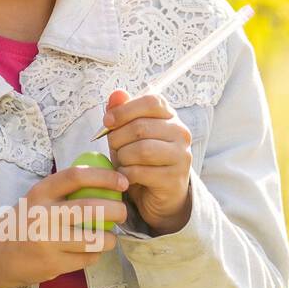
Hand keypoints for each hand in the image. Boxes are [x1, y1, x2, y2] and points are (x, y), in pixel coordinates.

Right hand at [0, 163, 127, 287]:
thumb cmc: (26, 221)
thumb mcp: (36, 198)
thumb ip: (63, 190)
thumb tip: (105, 178)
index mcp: (40, 192)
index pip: (76, 176)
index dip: (104, 177)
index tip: (122, 181)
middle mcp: (43, 214)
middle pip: (92, 208)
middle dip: (117, 210)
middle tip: (122, 212)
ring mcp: (48, 241)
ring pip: (96, 238)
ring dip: (110, 238)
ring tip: (109, 237)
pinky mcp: (54, 264)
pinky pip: (88, 258)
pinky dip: (96, 254)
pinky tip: (91, 250)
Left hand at [102, 90, 192, 234]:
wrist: (158, 193)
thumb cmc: (140, 158)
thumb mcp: (126, 133)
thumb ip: (121, 112)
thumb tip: (116, 94)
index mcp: (170, 116)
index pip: (151, 101)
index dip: (124, 110)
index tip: (107, 121)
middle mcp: (180, 133)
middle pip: (140, 127)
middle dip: (117, 138)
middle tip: (114, 148)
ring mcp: (181, 156)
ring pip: (141, 150)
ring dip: (122, 157)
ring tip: (122, 162)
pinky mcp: (174, 178)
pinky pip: (140, 172)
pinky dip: (125, 174)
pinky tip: (126, 176)